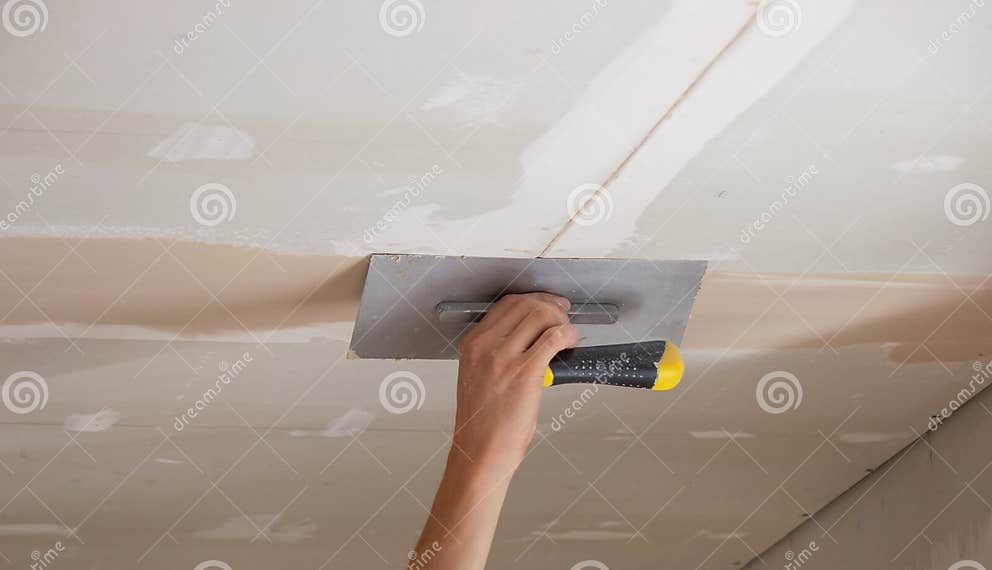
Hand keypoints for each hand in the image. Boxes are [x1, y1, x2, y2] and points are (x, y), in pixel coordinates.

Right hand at [451, 292, 579, 473]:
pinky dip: (568, 334)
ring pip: (541, 316)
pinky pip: (553, 338)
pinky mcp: (525, 372)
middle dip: (550, 306)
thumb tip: (530, 339)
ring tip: (568, 332)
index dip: (534, 300)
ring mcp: (504, 358)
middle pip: (526, 305)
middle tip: (563, 315)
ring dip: (561, 320)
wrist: (480, 452)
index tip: (547, 305)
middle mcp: (485, 347)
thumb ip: (497, 353)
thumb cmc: (481, 423)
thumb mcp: (478, 377)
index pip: (506, 305)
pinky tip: (570, 343)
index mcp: (472, 345)